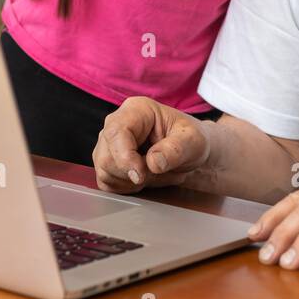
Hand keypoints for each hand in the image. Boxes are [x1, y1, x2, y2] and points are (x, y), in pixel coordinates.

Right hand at [93, 96, 209, 193]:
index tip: (140, 175)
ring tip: (158, 173)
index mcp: (136, 110)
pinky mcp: (107, 163)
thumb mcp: (193, 141)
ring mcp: (109, 144)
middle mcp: (117, 124)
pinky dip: (127, 188)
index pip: (116, 132)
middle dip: (134, 173)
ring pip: (105, 172)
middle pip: (106, 157)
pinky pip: (107, 183)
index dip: (124, 157)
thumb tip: (153, 163)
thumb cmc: (190, 139)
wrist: (189, 151)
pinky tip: (145, 179)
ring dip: (133, 182)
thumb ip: (175, 149)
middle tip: (163, 171)